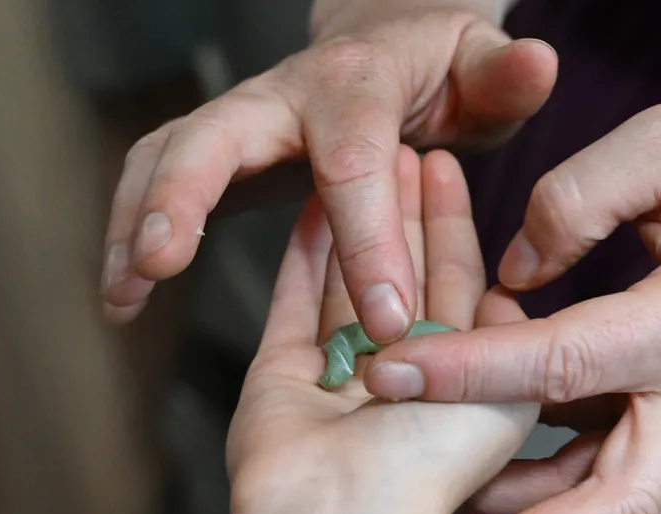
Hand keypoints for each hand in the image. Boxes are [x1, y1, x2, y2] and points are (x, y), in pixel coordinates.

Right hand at [100, 3, 556, 345]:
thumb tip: (539, 62)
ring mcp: (240, 123)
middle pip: (215, 135)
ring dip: (134, 223)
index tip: (390, 320)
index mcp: (355, 87)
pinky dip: (131, 236)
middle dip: (182, 196)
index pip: (352, 163)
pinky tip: (123, 299)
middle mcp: (282, 97)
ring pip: (165, 156)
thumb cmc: (443, 74)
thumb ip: (505, 78)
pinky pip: (157, 185)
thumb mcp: (483, 71)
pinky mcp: (217, 155)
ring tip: (122, 298)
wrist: (387, 47)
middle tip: (161, 260)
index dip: (368, 241)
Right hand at [221, 148, 540, 513]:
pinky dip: (302, 255)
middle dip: (403, 212)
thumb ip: (502, 334)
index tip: (448, 166)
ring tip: (360, 162)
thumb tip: (502, 296)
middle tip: (402, 149)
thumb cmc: (435, 460)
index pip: (459, 285)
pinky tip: (308, 208)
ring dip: (354, 223)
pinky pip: (294, 302)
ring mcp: (339, 379)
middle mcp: (401, 382)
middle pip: (403, 275)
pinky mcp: (282, 376)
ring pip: (348, 282)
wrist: (347, 507)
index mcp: (459, 386)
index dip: (453, 224)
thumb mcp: (506, 390)